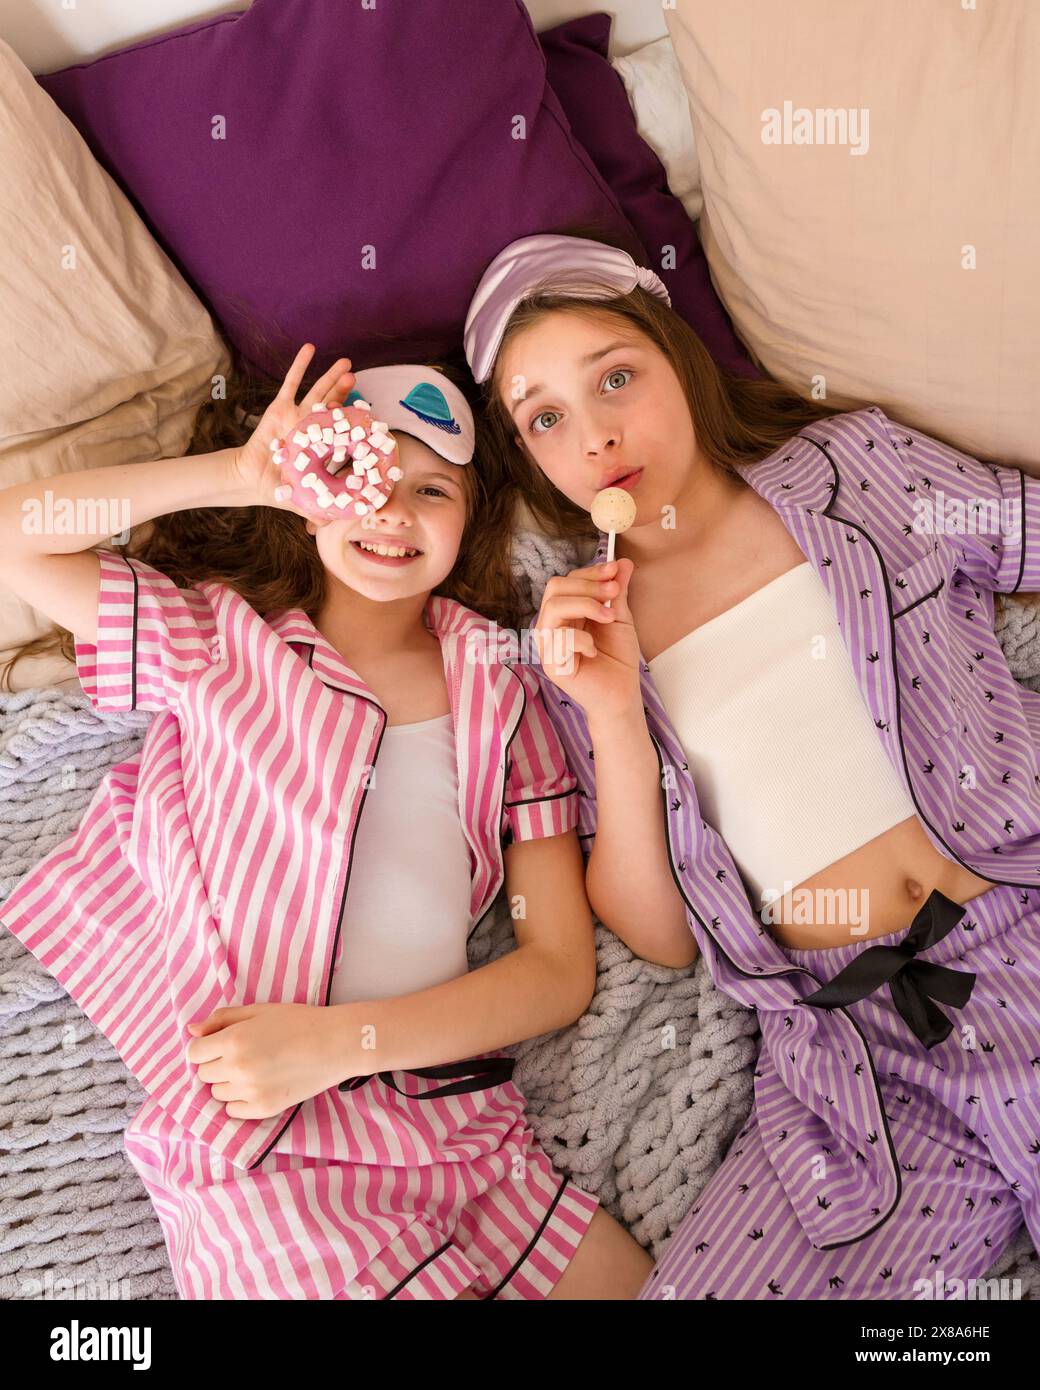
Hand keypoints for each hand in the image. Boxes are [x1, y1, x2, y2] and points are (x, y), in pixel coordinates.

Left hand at [185, 1002, 346, 1118]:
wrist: (334, 1044)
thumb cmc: (298, 1021)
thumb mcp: (258, 1010)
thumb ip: (221, 1019)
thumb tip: (192, 1031)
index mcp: (233, 1040)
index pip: (195, 1053)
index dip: (205, 1048)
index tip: (220, 1044)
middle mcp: (237, 1067)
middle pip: (204, 1074)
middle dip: (217, 1064)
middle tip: (243, 1054)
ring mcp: (250, 1091)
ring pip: (217, 1093)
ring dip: (228, 1082)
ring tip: (254, 1069)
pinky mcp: (263, 1109)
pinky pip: (233, 1111)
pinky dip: (241, 1100)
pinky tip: (259, 1085)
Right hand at [230, 343, 356, 521]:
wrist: (250, 480)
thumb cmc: (278, 490)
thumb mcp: (302, 500)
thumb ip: (316, 510)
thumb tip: (330, 526)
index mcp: (322, 447)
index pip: (343, 431)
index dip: (356, 421)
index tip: (371, 413)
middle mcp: (313, 428)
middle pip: (334, 406)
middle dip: (346, 392)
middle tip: (358, 378)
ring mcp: (298, 416)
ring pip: (318, 391)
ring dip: (331, 377)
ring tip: (347, 362)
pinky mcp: (280, 408)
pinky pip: (291, 382)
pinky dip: (300, 365)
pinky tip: (310, 348)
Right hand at [533, 557, 642, 721]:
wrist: (622, 693)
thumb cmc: (618, 658)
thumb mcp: (619, 618)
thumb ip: (617, 592)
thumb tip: (624, 562)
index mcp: (565, 612)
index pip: (567, 581)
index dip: (590, 572)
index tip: (615, 571)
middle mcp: (552, 625)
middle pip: (555, 588)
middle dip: (587, 586)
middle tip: (613, 594)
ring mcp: (548, 644)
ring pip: (554, 607)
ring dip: (586, 606)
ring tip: (609, 619)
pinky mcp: (551, 664)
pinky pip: (560, 638)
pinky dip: (582, 639)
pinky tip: (594, 650)